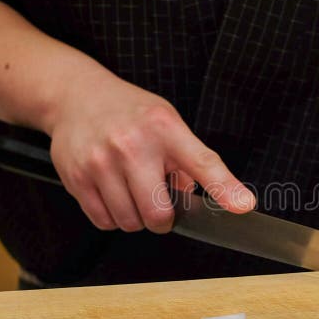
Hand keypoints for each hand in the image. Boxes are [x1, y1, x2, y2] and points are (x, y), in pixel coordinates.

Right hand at [46, 71, 254, 232]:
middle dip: (162, 219)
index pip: (202, 162)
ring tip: (131, 189)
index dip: (224, 188)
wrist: (76, 96)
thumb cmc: (130, 113)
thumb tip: (192, 198)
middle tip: (158, 201)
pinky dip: (112, 217)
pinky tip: (112, 192)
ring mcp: (101, 162)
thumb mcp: (167, 122)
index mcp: (165, 128)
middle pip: (158, 213)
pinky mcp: (76, 177)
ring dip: (135, 217)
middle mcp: (133, 144)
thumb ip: (189, 160)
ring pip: (129, 222)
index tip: (243, 206)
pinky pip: (103, 221)